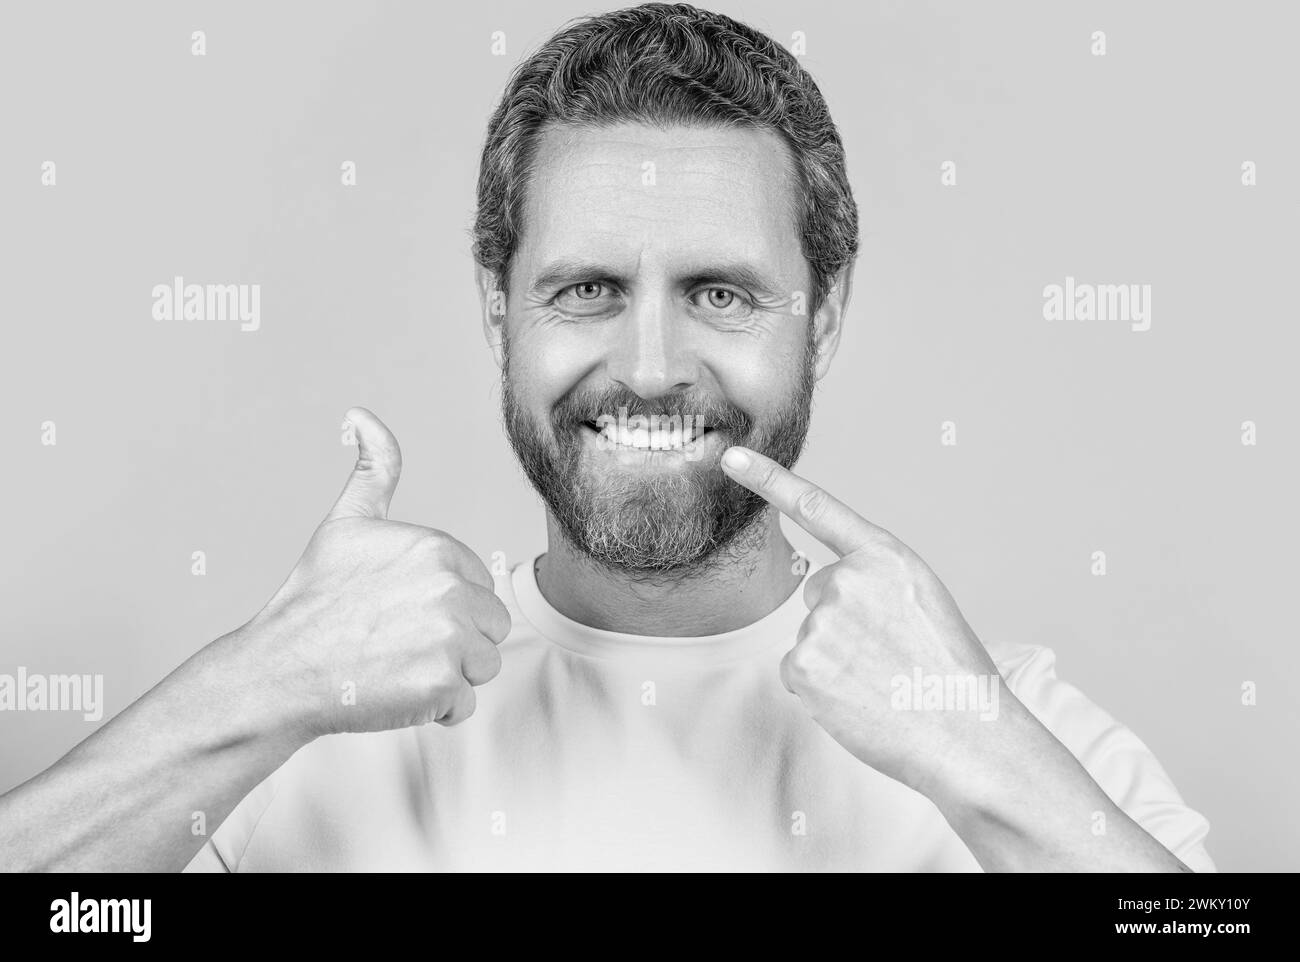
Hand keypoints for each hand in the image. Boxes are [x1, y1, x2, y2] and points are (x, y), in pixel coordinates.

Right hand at [239, 407, 509, 739]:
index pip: (481, 587)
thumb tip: (360, 416)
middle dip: (453, 640)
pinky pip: (466, 704)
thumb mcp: (345, 524)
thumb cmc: (312, 601)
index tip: (398, 610)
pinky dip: (436, 708)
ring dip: (447, 674)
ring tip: (397, 664)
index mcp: (438, 548)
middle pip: (490, 626)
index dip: (444, 605)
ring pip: (484, 664)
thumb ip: (374, 470)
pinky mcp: (440, 684)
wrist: (278, 670)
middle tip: (397, 641)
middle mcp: (449, 588)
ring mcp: (448, 637)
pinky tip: (396, 691)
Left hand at [721, 445, 1013, 798]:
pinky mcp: (802, 664)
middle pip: (818, 592)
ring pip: (810, 636)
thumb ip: (874, 578)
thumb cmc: (949, 670)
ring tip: (882, 680)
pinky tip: (859, 699)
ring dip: (835, 659)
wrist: (966, 733)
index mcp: (886, 556)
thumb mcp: (922, 598)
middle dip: (843, 622)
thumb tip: (824, 593)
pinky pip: (797, 670)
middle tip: (889, 655)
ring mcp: (822, 622)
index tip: (730, 455)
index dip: (767, 478)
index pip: (817, 507)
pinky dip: (821, 689)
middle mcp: (849, 580)